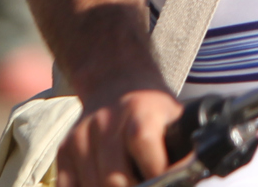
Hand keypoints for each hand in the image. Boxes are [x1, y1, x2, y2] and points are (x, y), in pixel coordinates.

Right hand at [57, 86, 181, 186]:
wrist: (115, 80)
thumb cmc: (151, 107)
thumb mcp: (174, 116)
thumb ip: (182, 145)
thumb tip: (193, 175)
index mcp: (139, 111)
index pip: (143, 145)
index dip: (158, 172)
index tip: (170, 182)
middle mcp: (105, 122)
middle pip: (114, 180)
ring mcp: (81, 136)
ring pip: (93, 186)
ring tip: (134, 186)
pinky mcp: (64, 149)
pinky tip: (104, 185)